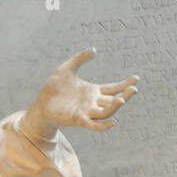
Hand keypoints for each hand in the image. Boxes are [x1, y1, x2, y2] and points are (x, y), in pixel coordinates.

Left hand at [21, 47, 137, 139]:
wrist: (41, 102)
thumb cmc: (53, 88)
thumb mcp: (67, 68)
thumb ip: (80, 58)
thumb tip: (94, 50)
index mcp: (93, 91)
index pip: (113, 89)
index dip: (125, 84)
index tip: (136, 78)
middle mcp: (93, 103)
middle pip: (114, 100)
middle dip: (125, 95)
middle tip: (134, 88)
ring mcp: (86, 112)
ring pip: (106, 112)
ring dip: (115, 107)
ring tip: (122, 99)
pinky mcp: (78, 119)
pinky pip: (93, 125)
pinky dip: (103, 126)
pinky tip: (112, 122)